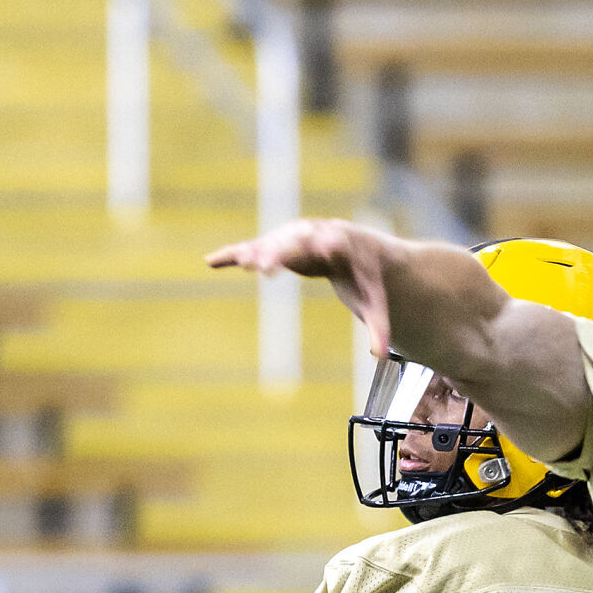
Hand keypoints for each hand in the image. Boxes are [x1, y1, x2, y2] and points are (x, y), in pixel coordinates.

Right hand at [208, 220, 394, 357]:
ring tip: (239, 263)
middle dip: (279, 250)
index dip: (318, 246)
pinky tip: (211, 262)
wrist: (358, 248)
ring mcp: (294, 237)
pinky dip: (234, 253)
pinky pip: (253, 247)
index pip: (329, 244)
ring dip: (255, 251)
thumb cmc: (365, 275)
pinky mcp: (279, 243)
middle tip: (261, 263)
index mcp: (341, 245)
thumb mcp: (374, 301)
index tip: (312, 249)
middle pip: (295, 240)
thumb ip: (378, 327)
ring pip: (271, 242)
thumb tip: (381, 358)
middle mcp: (315, 235)